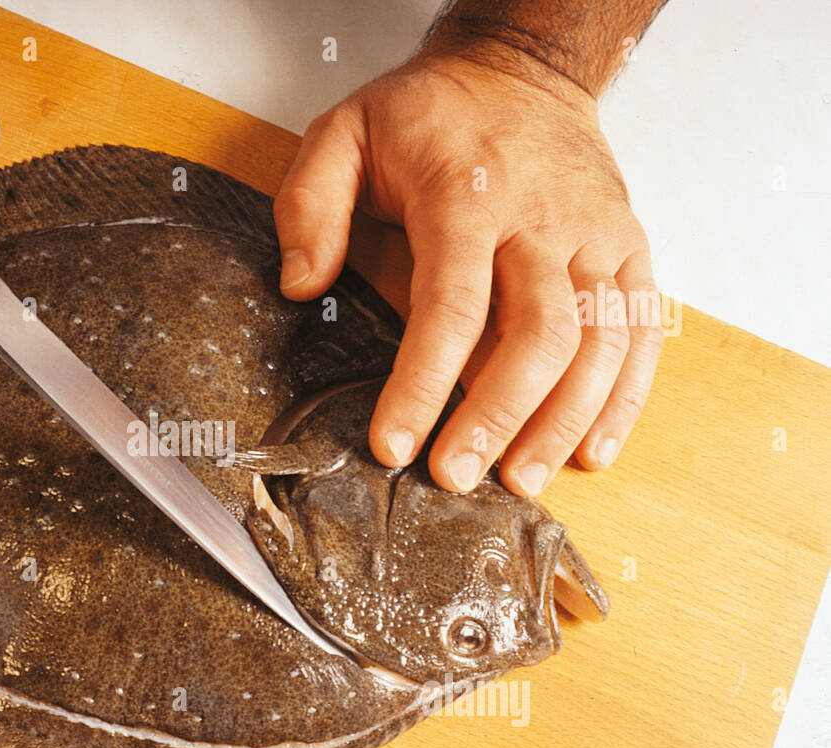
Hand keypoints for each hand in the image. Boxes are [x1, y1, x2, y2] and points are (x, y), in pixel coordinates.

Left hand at [273, 42, 662, 496]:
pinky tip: (592, 450)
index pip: (450, 305)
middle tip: (456, 478)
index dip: (422, 384)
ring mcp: (596, 235)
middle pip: (536, 336)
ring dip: (561, 423)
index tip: (392, 444)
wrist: (524, 69)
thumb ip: (312, 206)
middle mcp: (543, 219)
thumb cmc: (429, 115)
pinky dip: (621, 399)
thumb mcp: (344, 135)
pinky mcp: (630, 248)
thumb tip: (303, 287)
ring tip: (521, 481)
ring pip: (597, 344)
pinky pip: (641, 332)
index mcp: (467, 196)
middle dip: (496, 418)